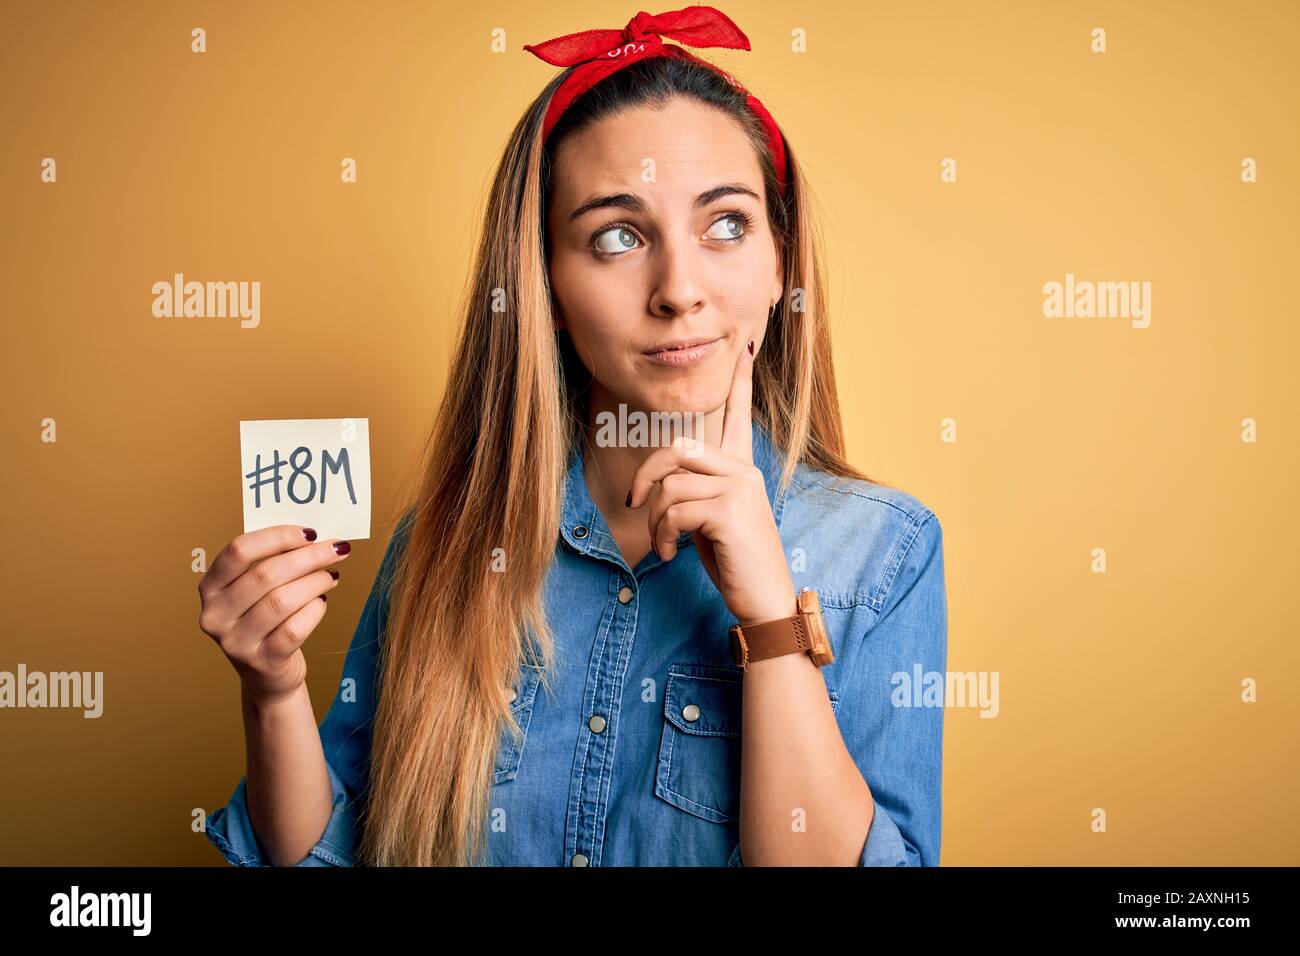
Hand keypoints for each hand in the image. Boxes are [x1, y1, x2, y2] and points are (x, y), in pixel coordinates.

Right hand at [197, 525, 350, 705]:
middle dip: (308, 557)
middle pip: (265, 575)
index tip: (310, 533)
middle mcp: (215, 615)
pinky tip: (322, 602)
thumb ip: (273, 562)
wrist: (268, 675)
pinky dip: (314, 610)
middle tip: (336, 550)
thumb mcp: (257, 592)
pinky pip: (294, 629)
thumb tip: (313, 537)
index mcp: (210, 588)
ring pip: (282, 601)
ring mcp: (235, 642)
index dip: (277, 537)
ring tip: (331, 576)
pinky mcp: (261, 661)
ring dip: (315, 582)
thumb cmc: (266, 622)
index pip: (239, 551)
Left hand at [627, 339, 797, 624]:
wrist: (764, 601)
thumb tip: (664, 486)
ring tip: (665, 545)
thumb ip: (697, 493)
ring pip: (670, 485)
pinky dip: (663, 536)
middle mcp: (744, 471)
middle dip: (647, 476)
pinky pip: (674, 510)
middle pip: (678, 449)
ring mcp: (739, 487)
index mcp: (742, 471)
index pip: (738, 417)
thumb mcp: (712, 522)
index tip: (742, 351)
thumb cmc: (735, 564)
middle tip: (633, 502)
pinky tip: (672, 554)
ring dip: (656, 521)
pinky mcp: (729, 509)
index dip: (738, 385)